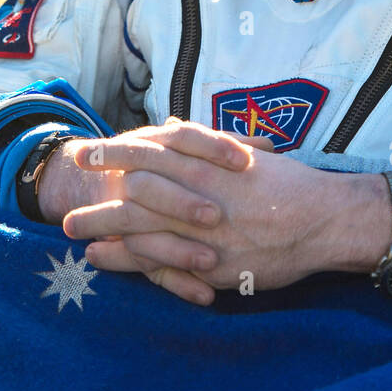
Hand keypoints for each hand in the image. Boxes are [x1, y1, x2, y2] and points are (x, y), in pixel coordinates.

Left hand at [61, 119, 361, 303]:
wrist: (325, 220)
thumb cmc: (291, 185)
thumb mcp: (249, 156)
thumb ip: (211, 146)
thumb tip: (179, 126)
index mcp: (211, 164)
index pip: (152, 151)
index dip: (115, 151)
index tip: (87, 151)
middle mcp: (202, 194)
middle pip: (136, 188)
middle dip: (100, 187)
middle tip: (66, 192)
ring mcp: (203, 231)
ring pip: (139, 226)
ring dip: (101, 226)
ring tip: (71, 228)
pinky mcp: (209, 263)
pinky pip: (157, 262)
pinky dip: (124, 259)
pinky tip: (101, 257)